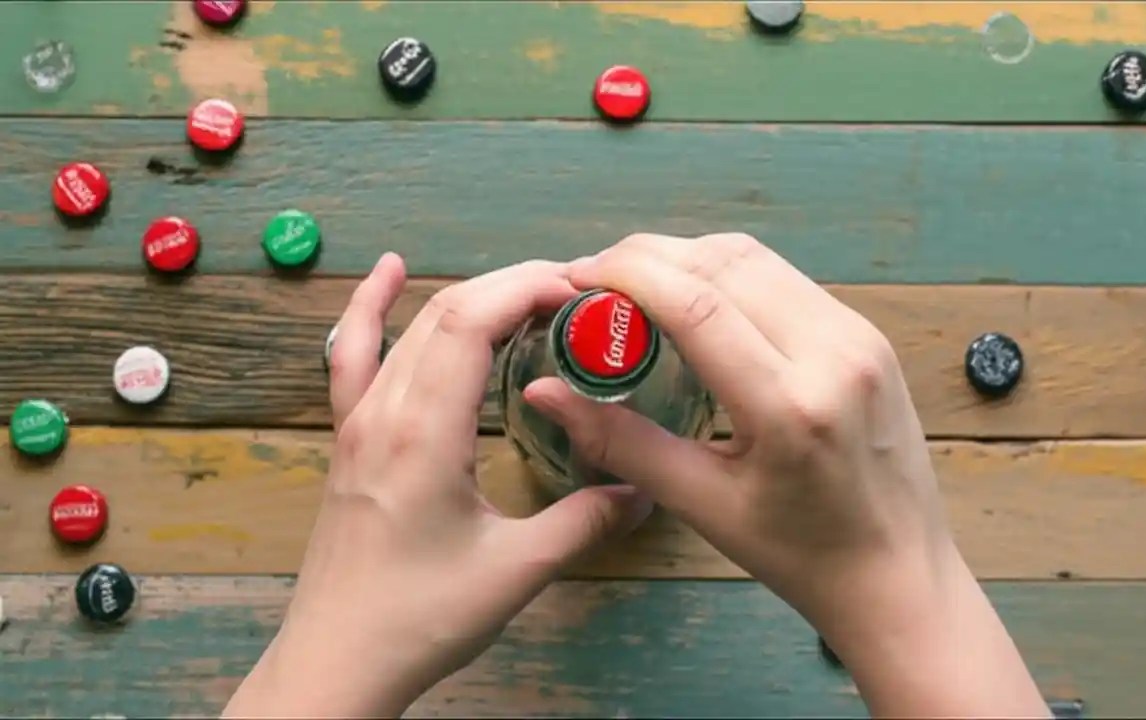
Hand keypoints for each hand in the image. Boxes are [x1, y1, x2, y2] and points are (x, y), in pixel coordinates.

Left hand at [223, 254, 652, 717]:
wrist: (338, 662)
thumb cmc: (419, 618)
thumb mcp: (517, 571)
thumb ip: (585, 522)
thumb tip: (643, 489)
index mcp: (423, 433)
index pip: (470, 321)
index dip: (526, 287)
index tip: (581, 289)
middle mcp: (384, 412)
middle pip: (445, 312)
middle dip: (512, 285)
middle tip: (575, 293)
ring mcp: (358, 422)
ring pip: (410, 327)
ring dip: (468, 297)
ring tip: (524, 291)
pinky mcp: (349, 439)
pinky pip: (352, 353)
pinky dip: (371, 306)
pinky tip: (389, 272)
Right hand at [524, 233, 1047, 717]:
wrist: (900, 573)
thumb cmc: (800, 554)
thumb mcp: (704, 504)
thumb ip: (621, 442)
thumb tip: (545, 392)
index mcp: (790, 406)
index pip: (697, 303)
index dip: (627, 275)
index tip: (576, 276)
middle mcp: (833, 354)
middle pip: (724, 263)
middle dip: (648, 256)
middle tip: (595, 277)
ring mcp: (860, 336)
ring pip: (757, 259)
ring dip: (688, 256)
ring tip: (635, 283)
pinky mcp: (868, 334)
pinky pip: (786, 279)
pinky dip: (729, 274)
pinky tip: (695, 299)